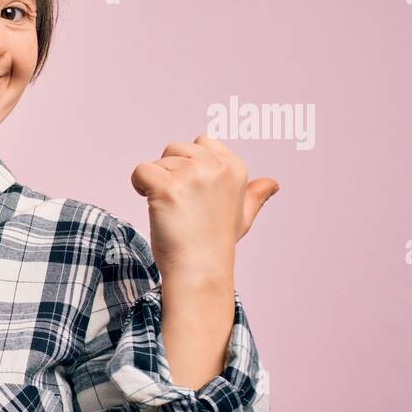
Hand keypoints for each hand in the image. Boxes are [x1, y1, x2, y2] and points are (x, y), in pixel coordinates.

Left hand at [130, 133, 277, 281]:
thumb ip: (255, 195)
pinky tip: (153, 205)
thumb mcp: (243, 216)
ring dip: (155, 184)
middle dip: (170, 172)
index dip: (189, 163)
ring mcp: (192, 175)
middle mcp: (216, 166)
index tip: (193, 191)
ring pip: (157, 162)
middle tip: (180, 203)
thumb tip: (272, 184)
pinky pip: (141, 171)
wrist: (199, 270)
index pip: (202, 140)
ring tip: (171, 210)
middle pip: (175, 148)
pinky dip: (139, 186)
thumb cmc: (216, 244)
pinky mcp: (167, 187)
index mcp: (235, 167)